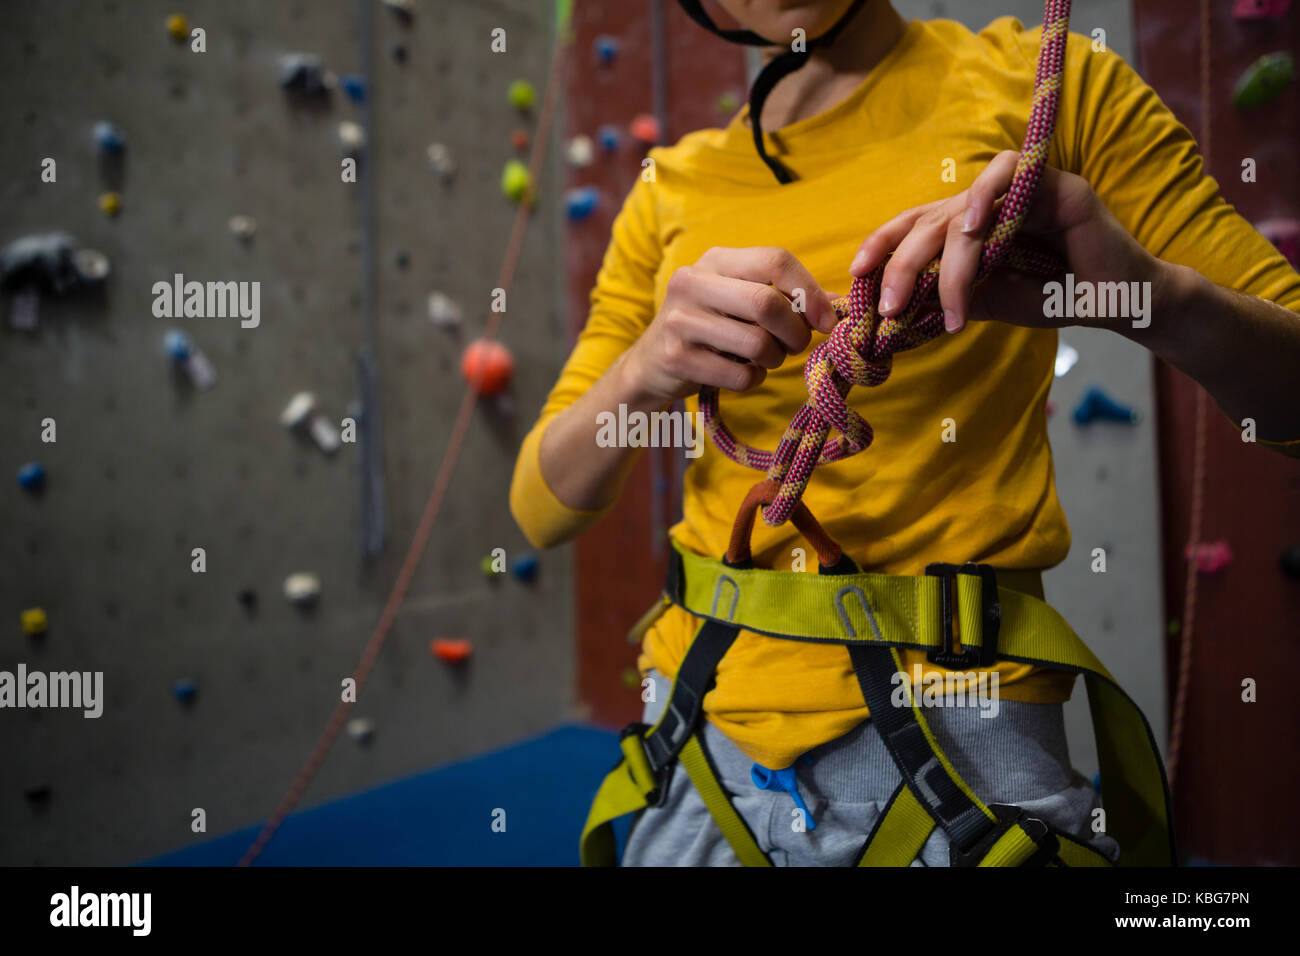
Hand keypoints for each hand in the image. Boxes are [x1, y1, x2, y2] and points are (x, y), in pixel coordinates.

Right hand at [622, 246, 839, 402]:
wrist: (651, 363)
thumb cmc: (711, 327)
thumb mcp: (740, 299)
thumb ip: (784, 295)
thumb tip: (840, 304)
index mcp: (715, 260)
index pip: (775, 260)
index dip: (809, 291)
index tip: (826, 321)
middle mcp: (692, 282)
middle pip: (767, 303)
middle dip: (795, 332)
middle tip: (797, 345)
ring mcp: (680, 320)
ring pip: (757, 344)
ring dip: (775, 359)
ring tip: (766, 358)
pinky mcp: (676, 358)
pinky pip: (740, 375)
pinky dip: (754, 379)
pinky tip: (743, 373)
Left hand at [847, 150, 1167, 332]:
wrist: (1119, 305)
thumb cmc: (1056, 298)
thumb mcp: (992, 302)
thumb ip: (951, 296)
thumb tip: (900, 304)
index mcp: (974, 224)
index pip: (918, 223)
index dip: (884, 242)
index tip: (856, 272)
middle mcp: (992, 202)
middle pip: (931, 220)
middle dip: (902, 264)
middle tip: (888, 307)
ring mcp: (1024, 189)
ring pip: (963, 208)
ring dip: (943, 256)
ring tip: (939, 300)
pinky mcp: (1058, 185)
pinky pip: (1013, 174)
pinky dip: (986, 195)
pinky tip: (971, 227)